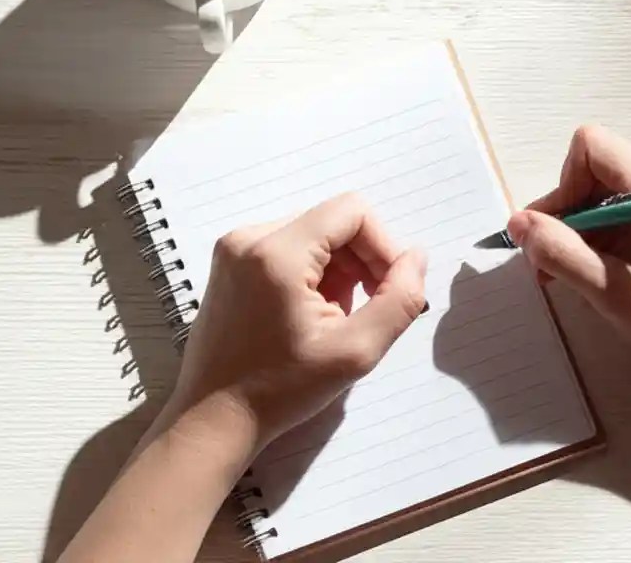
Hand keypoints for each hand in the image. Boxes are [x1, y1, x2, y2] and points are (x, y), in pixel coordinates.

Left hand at [167, 193, 428, 453]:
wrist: (214, 418)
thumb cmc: (281, 390)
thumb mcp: (356, 351)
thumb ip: (399, 300)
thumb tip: (416, 258)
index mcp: (276, 253)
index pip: (352, 212)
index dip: (384, 245)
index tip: (388, 289)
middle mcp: (250, 238)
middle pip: (334, 222)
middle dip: (363, 260)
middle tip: (369, 308)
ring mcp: (235, 250)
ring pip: (315, 236)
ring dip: (341, 271)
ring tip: (338, 318)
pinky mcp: (231, 264)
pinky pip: (291, 249)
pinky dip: (314, 275)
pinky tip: (313, 315)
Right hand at [506, 126, 630, 391]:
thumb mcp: (611, 293)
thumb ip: (561, 253)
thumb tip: (518, 223)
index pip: (593, 147)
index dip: (564, 185)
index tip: (557, 234)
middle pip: (601, 169)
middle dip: (568, 212)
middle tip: (547, 264)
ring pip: (612, 192)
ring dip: (584, 229)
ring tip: (569, 275)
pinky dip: (608, 236)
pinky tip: (600, 274)